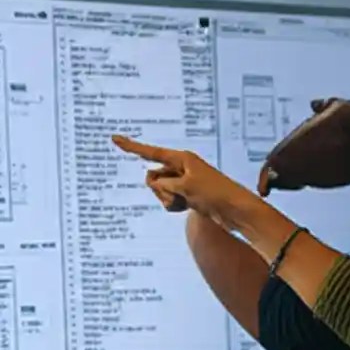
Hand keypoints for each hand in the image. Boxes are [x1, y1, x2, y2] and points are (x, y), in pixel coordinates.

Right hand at [111, 134, 259, 229]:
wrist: (234, 211)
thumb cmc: (214, 194)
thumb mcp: (184, 187)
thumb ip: (164, 184)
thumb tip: (154, 184)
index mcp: (181, 159)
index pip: (151, 152)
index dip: (132, 147)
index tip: (114, 138)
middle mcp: (180, 168)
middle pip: (153, 177)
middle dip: (159, 190)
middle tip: (178, 195)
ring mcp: (183, 182)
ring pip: (160, 191)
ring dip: (167, 200)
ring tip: (185, 202)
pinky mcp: (186, 195)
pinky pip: (168, 200)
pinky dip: (173, 206)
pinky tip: (186, 208)